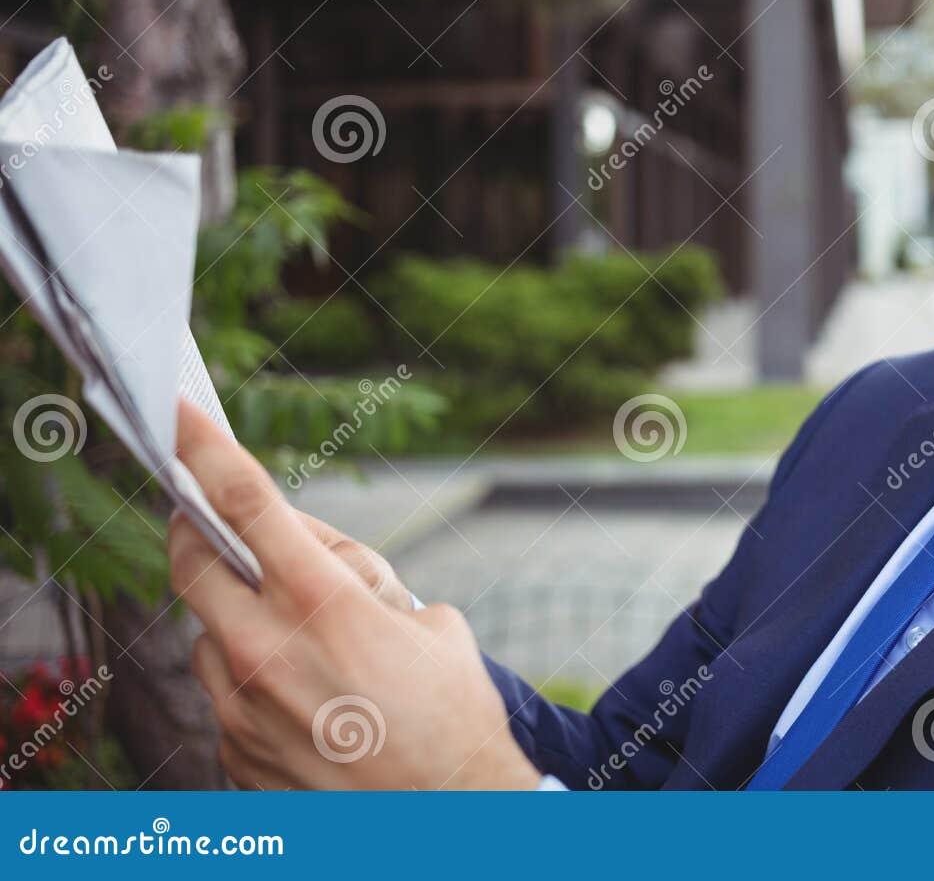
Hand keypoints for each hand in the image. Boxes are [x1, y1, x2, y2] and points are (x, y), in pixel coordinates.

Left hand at [167, 400, 540, 789]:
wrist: (451, 820)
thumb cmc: (453, 715)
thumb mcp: (427, 620)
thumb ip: (358, 576)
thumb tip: (308, 548)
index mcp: (322, 605)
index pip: (245, 502)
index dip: (204, 448)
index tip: (178, 414)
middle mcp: (266, 653)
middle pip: (190, 564)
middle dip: (195, 531)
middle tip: (214, 524)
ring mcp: (241, 712)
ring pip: (208, 637)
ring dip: (239, 623)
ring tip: (306, 650)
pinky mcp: (233, 758)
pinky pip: (225, 698)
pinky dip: (253, 686)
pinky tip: (310, 705)